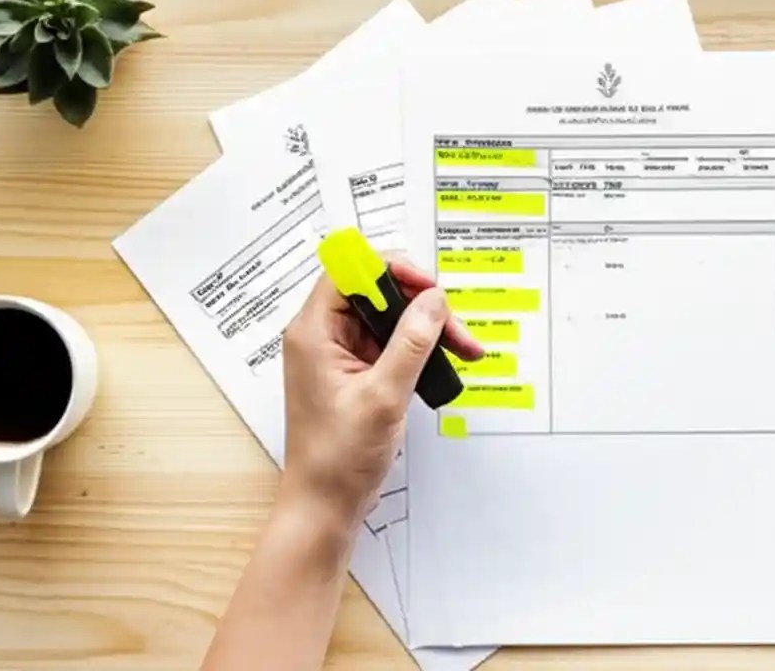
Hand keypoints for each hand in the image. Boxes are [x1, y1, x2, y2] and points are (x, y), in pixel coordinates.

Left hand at [279, 258, 482, 528]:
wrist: (326, 505)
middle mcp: (322, 337)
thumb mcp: (383, 396)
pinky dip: (418, 349)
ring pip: (388, 319)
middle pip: (374, 292)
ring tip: (461, 347)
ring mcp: (338, 356)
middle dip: (420, 304)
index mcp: (313, 333)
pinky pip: (390, 345)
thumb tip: (433, 301)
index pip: (349, 271)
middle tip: (454, 328)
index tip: (426, 286)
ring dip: (425, 328)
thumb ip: (412, 343)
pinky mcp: (355, 374)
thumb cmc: (336, 460)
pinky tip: (442, 362)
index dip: (390, 268)